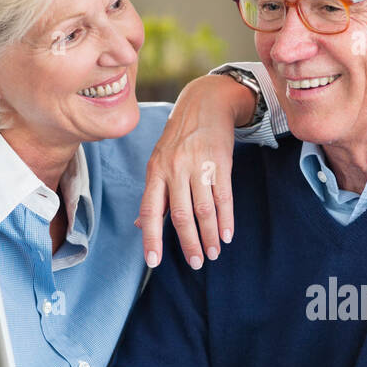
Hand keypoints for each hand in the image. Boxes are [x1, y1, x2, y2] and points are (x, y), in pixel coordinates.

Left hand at [137, 74, 253, 271]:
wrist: (205, 103)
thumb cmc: (179, 137)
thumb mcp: (159, 161)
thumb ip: (154, 194)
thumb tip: (140, 225)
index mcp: (155, 171)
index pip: (150, 210)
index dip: (151, 238)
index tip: (153, 262)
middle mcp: (175, 169)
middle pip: (180, 215)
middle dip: (188, 243)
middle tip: (196, 263)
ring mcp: (198, 165)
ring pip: (203, 209)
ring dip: (209, 235)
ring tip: (213, 254)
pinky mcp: (220, 162)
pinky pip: (223, 197)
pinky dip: (225, 219)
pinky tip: (226, 235)